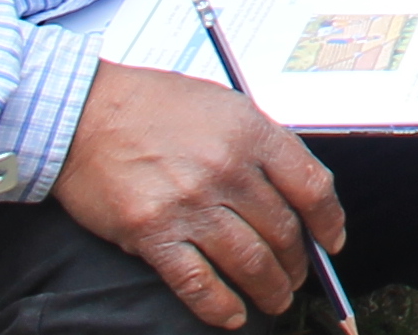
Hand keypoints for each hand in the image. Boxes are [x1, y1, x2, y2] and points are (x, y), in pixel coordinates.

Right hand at [53, 62, 339, 333]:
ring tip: (275, 300)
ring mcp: (191, 205)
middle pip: (283, 231)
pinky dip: (221, 306)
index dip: (329, 222)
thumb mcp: (224, 105)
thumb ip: (260, 142)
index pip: (312, 187)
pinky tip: (233, 315)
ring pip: (250, 262)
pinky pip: (198, 283)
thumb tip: (291, 187)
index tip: (331, 241)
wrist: (85, 112)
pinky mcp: (152, 234)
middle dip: (296, 262)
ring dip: (269, 289)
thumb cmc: (154, 104)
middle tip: (297, 276)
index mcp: (252, 134)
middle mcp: (228, 171)